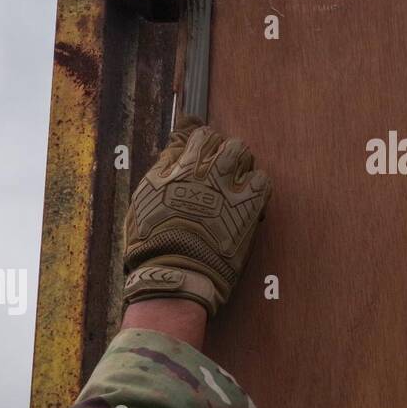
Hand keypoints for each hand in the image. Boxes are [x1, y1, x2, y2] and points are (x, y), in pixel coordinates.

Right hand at [122, 116, 271, 317]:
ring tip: (235, 183)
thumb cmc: (152, 239)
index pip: (201, 137)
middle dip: (227, 153)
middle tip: (221, 171)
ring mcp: (231, 188)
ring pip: (246, 157)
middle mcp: (209, 172)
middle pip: (229, 144)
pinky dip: (257, 185)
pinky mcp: (249, 208)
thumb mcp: (144, 199)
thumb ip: (161, 169)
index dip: (204, 144)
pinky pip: (262, 181)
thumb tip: (173, 148)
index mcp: (182, 168)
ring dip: (242, 166)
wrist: (176, 271)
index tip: (202, 156)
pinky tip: (249, 197)